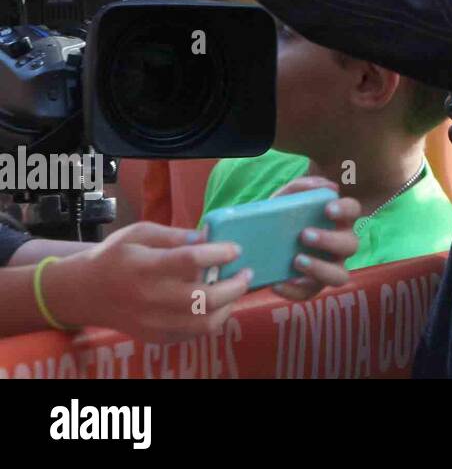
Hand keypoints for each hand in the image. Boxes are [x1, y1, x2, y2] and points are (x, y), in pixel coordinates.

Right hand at [40, 221, 250, 342]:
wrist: (84, 293)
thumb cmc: (115, 256)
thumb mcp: (139, 233)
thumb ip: (174, 235)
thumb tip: (207, 236)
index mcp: (145, 267)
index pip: (190, 261)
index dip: (219, 253)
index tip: (235, 249)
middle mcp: (150, 298)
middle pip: (204, 298)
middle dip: (235, 285)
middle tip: (247, 273)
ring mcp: (152, 322)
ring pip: (204, 323)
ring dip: (229, 306)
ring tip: (236, 291)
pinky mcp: (155, 337)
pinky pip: (193, 334)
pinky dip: (211, 320)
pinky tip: (217, 305)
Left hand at [268, 176, 361, 300]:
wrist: (254, 246)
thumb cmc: (278, 218)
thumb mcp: (283, 199)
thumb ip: (300, 187)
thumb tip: (328, 186)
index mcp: (337, 220)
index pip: (353, 210)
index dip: (345, 210)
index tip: (327, 209)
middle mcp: (340, 245)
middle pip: (352, 244)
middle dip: (330, 240)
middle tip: (304, 235)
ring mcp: (329, 267)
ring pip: (340, 276)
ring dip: (321, 269)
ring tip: (297, 260)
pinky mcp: (311, 287)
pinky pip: (310, 293)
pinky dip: (294, 290)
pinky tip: (278, 283)